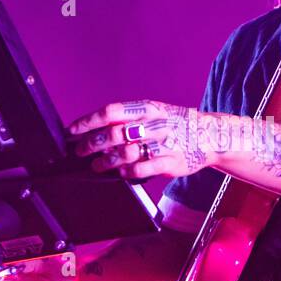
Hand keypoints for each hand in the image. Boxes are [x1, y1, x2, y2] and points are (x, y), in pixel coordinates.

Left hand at [66, 99, 221, 179]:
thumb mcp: (153, 113)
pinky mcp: (171, 162)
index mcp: (147, 108)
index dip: (88, 121)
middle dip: (91, 143)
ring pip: (125, 153)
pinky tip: (119, 171)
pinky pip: (142, 169)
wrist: (208, 136)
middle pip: (114, 133)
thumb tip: (94, 130)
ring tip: (96, 165)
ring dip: (105, 161)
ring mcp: (163, 143)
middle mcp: (154, 123)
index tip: (72, 130)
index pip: (111, 112)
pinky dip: (126, 171)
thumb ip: (128, 120)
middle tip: (81, 151)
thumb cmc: (173, 124)